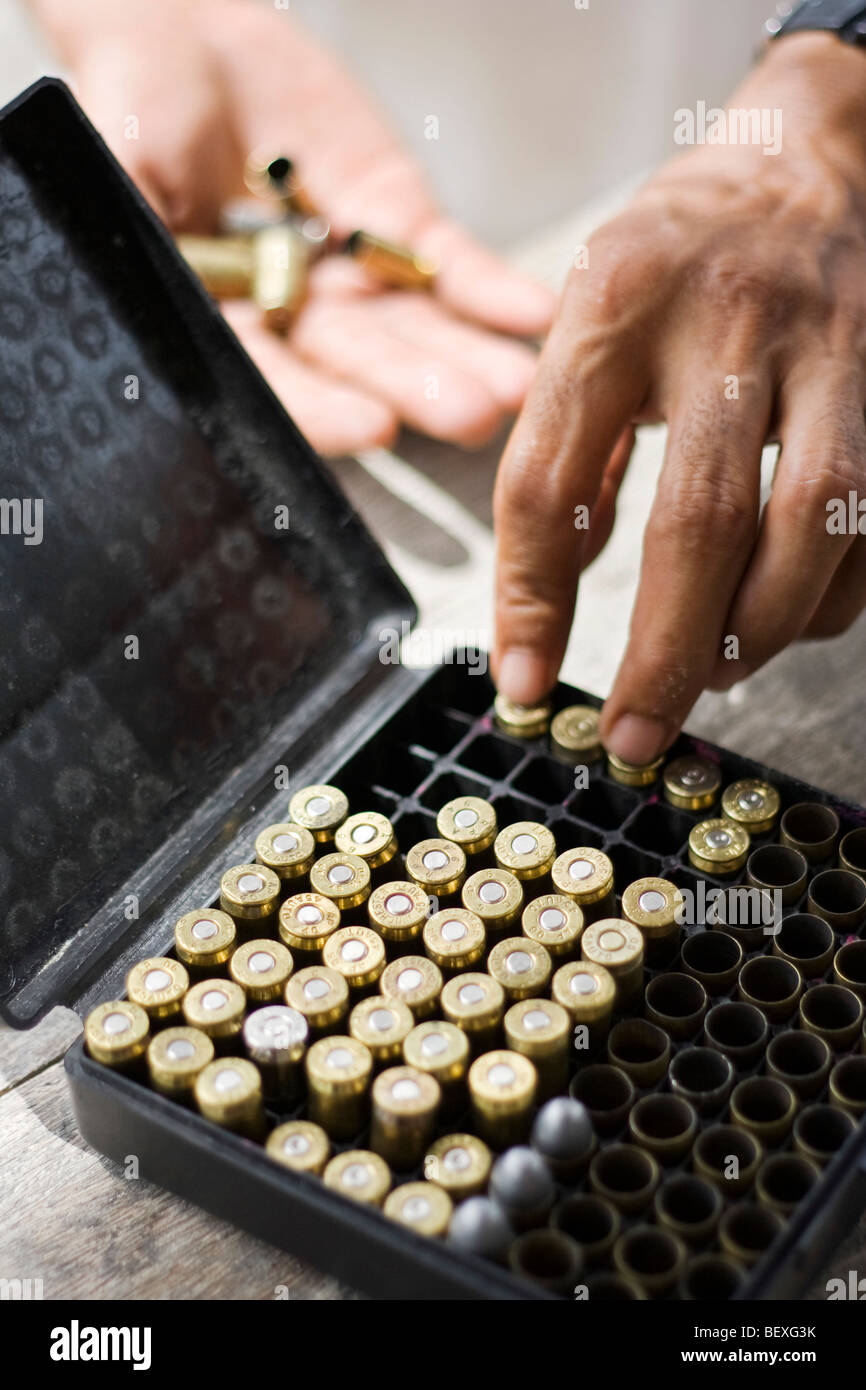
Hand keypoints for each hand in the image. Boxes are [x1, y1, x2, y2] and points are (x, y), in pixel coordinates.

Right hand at [36, 0, 553, 454]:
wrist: (182, 37)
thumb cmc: (133, 115)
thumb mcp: (120, 186)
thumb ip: (146, 255)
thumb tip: (156, 316)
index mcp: (223, 328)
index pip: (272, 384)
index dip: (320, 408)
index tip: (372, 428)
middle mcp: (296, 320)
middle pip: (361, 363)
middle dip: (417, 387)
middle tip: (473, 414)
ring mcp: (353, 279)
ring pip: (417, 327)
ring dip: (468, 356)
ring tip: (520, 382)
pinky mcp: (400, 229)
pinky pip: (452, 267)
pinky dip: (494, 291)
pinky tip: (534, 314)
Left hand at [493, 34, 865, 762]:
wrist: (807, 157)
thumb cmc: (677, 256)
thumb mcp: (587, 324)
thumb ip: (566, 453)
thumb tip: (549, 597)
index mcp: (614, 304)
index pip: (549, 478)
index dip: (529, 598)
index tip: (525, 680)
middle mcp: (725, 320)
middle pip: (698, 521)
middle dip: (664, 653)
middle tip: (637, 731)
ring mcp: (829, 347)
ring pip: (811, 525)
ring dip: (760, 630)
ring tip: (714, 674)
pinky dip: (831, 593)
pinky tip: (787, 617)